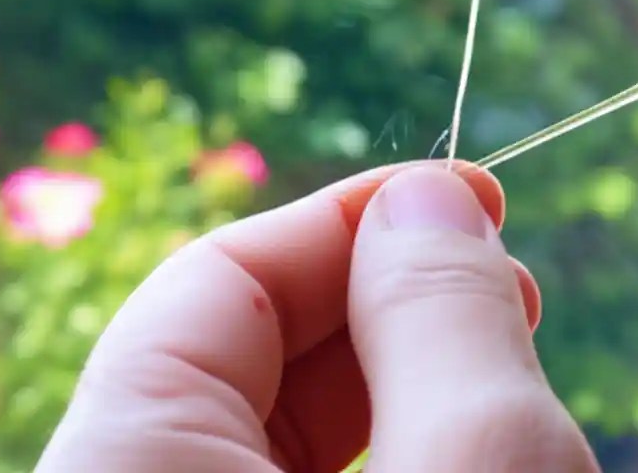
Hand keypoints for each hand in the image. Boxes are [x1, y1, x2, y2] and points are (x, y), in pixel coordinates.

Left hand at [36, 163, 597, 472]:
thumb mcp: (478, 464)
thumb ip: (440, 316)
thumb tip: (424, 196)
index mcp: (128, 470)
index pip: (216, 285)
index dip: (351, 218)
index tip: (474, 193)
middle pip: (244, 359)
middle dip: (388, 299)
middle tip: (508, 288)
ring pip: (280, 438)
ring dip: (402, 378)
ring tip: (507, 367)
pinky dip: (391, 451)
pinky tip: (466, 441)